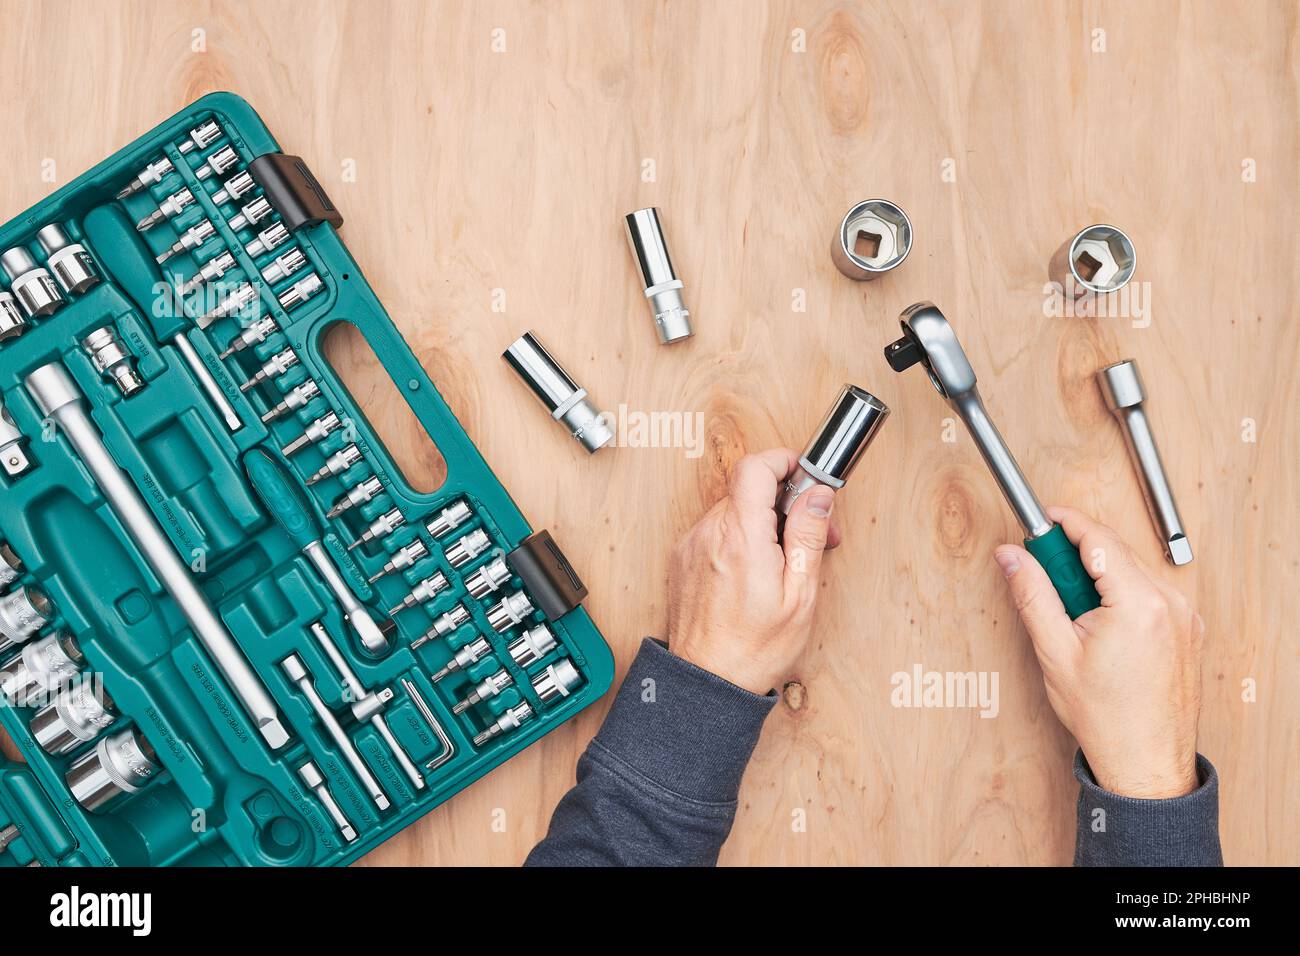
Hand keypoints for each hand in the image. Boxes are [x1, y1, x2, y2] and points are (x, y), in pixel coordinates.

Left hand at [667, 448, 840, 694]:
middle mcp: (709, 534)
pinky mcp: (683, 559)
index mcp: (740, 538)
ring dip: (762, 524)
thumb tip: (817, 495)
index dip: (782, 461)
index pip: (754, 467)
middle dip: (784, 503)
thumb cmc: (753, 649)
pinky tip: (755, 573)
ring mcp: (692, 545)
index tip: (803, 475)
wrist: (705, 684)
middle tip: (812, 536)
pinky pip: (716, 532)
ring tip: (784, 563)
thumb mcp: (799, 595)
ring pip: (733, 511)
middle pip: (748, 490)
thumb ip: (807, 536)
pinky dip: (739, 540)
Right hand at [994, 506, 1203, 797]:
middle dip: (1075, 553)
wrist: (1146, 762)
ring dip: (1096, 576)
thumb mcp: (1055, 651)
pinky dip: (1119, 594)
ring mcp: (1185, 617)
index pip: (1099, 538)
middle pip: (1116, 551)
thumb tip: (1011, 556)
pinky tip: (1096, 622)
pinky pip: (1148, 593)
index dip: (1066, 522)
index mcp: (1140, 604)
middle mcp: (1171, 604)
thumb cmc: (1107, 717)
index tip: (1042, 518)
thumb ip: (1032, 593)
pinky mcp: (1188, 629)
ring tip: (1069, 612)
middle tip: (1041, 570)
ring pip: (1131, 571)